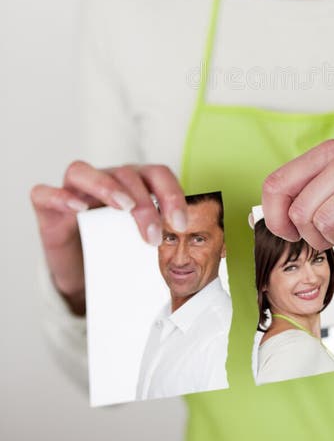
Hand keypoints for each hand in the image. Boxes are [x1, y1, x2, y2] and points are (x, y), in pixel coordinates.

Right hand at [31, 161, 186, 314]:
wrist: (80, 268)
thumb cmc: (114, 247)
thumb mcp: (139, 241)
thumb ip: (156, 236)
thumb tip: (180, 253)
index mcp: (132, 183)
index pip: (156, 174)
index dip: (171, 194)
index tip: (180, 223)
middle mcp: (104, 179)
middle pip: (125, 173)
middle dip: (144, 202)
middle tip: (153, 235)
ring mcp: (73, 189)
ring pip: (83, 171)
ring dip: (107, 186)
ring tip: (123, 207)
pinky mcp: (46, 206)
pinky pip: (45, 192)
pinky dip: (60, 197)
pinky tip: (77, 208)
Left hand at [262, 139, 333, 258]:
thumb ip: (306, 194)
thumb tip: (263, 217)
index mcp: (331, 151)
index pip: (277, 183)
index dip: (274, 216)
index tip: (288, 231)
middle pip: (300, 209)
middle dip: (309, 234)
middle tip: (328, 236)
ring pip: (324, 221)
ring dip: (332, 240)